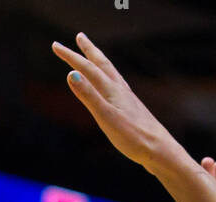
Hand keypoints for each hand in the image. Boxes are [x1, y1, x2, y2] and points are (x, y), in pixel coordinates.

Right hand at [53, 32, 179, 174]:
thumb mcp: (106, 118)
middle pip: (102, 64)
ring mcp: (128, 99)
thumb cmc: (133, 138)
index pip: (87, 68)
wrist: (160, 151)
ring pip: (111, 74)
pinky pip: (118, 86)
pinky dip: (111, 79)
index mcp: (111, 90)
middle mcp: (120, 90)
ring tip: (95, 55)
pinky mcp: (133, 110)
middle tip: (79, 36)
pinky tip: (114, 86)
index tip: (55, 45)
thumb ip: (89, 96)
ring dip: (100, 61)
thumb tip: (71, 74)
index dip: (70, 56)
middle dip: (88, 50)